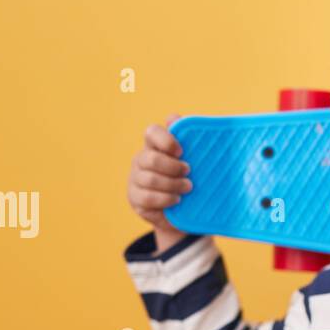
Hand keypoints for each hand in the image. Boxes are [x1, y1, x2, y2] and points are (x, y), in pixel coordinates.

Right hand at [128, 114, 191, 251]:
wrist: (183, 211)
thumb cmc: (188, 180)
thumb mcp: (194, 162)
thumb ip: (189, 142)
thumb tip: (175, 118)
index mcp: (155, 145)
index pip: (152, 132)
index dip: (166, 140)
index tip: (181, 152)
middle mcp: (141, 160)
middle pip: (151, 159)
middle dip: (173, 167)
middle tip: (188, 173)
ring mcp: (135, 179)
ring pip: (150, 179)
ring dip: (173, 185)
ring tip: (187, 188)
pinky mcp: (135, 198)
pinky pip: (148, 198)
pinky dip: (166, 199)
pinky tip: (177, 199)